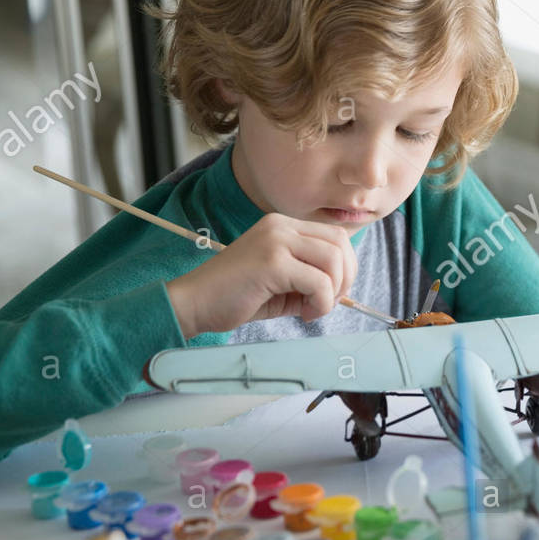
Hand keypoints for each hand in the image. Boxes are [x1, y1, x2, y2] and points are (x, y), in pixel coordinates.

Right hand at [166, 213, 358, 338]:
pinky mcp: (273, 261)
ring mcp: (276, 240)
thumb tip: (342, 290)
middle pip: (340, 244)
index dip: (345, 266)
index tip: (333, 292)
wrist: (193, 303)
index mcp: (282, 226)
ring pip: (334, 261)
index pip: (335, 236)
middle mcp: (280, 226)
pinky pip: (319, 282)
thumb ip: (310, 278)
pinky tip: (303, 314)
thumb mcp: (281, 283)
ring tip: (312, 309)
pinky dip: (320, 303)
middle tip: (328, 302)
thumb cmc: (235, 296)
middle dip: (345, 278)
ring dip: (332, 292)